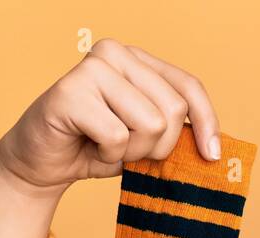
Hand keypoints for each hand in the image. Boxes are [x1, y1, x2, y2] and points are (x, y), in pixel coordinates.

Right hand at [0, 38, 220, 237]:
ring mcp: (91, 68)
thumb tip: (216, 148)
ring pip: (151, 124)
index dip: (207, 123)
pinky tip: (90, 144)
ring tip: (109, 145)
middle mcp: (115, 53)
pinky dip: (109, 154)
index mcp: (137, 59)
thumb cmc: (98, 147)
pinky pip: (118, 136)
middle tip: (130, 150)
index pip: (189, 87)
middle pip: (174, 110)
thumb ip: (175, 129)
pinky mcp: (70, 91)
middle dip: (158, 145)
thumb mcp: (147, 137)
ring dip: (134, 151)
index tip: (212, 156)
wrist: (43, 163)